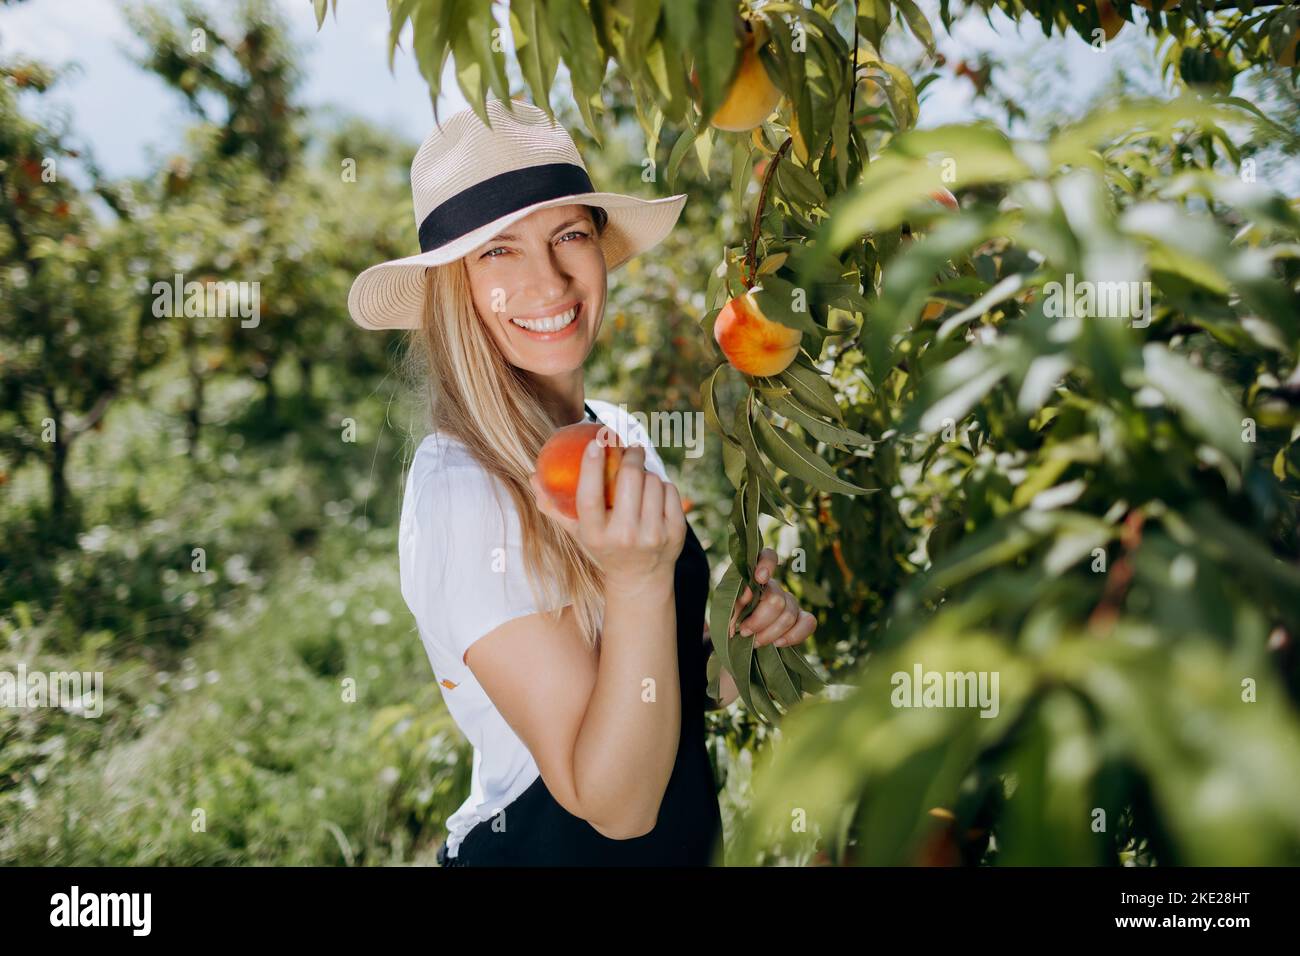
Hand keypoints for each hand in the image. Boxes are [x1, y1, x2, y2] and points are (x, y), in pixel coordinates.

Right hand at [530, 440, 685, 591]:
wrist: (640, 578)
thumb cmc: (604, 546)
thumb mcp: (578, 531)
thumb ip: (554, 506)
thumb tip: (532, 476)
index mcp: (595, 534)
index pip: (590, 497)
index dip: (591, 467)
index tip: (595, 442)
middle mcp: (624, 536)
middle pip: (629, 479)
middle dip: (630, 455)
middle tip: (628, 447)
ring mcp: (652, 535)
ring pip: (652, 481)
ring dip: (646, 473)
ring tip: (639, 478)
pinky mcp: (674, 533)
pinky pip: (670, 490)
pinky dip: (662, 485)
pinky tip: (655, 493)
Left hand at [730, 548, 816, 647]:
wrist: (736, 640)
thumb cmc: (729, 620)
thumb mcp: (724, 608)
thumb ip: (733, 600)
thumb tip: (748, 593)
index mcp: (755, 577)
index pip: (768, 556)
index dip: (768, 564)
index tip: (760, 578)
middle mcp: (775, 587)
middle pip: (777, 599)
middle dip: (759, 621)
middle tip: (744, 631)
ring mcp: (790, 602)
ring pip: (789, 615)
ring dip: (770, 633)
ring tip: (755, 642)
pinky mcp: (800, 619)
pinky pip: (809, 622)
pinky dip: (793, 636)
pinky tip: (778, 643)